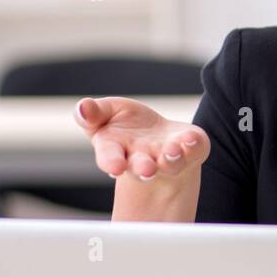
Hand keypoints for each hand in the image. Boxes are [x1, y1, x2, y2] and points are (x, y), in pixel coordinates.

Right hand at [74, 97, 210, 181]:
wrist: (158, 140)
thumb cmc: (126, 127)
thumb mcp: (106, 114)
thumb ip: (94, 113)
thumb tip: (83, 107)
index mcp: (116, 150)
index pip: (109, 157)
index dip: (110, 162)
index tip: (115, 167)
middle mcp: (142, 158)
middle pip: (141, 166)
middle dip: (143, 168)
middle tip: (147, 169)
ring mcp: (167, 156)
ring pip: (170, 163)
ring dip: (171, 158)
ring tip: (172, 151)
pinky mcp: (190, 150)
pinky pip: (194, 149)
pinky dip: (193, 145)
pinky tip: (191, 139)